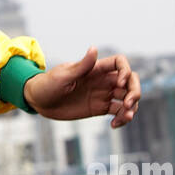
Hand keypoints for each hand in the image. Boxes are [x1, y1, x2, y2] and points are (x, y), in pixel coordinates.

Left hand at [22, 46, 140, 127]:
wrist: (39, 101)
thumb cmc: (47, 84)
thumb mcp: (63, 75)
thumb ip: (81, 66)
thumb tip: (94, 49)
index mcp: (95, 69)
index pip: (120, 63)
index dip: (126, 72)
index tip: (118, 85)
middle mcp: (102, 80)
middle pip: (130, 81)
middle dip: (135, 92)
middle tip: (128, 105)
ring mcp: (102, 94)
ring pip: (127, 98)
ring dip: (131, 108)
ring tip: (123, 118)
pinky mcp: (99, 108)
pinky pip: (118, 112)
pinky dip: (122, 118)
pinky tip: (114, 125)